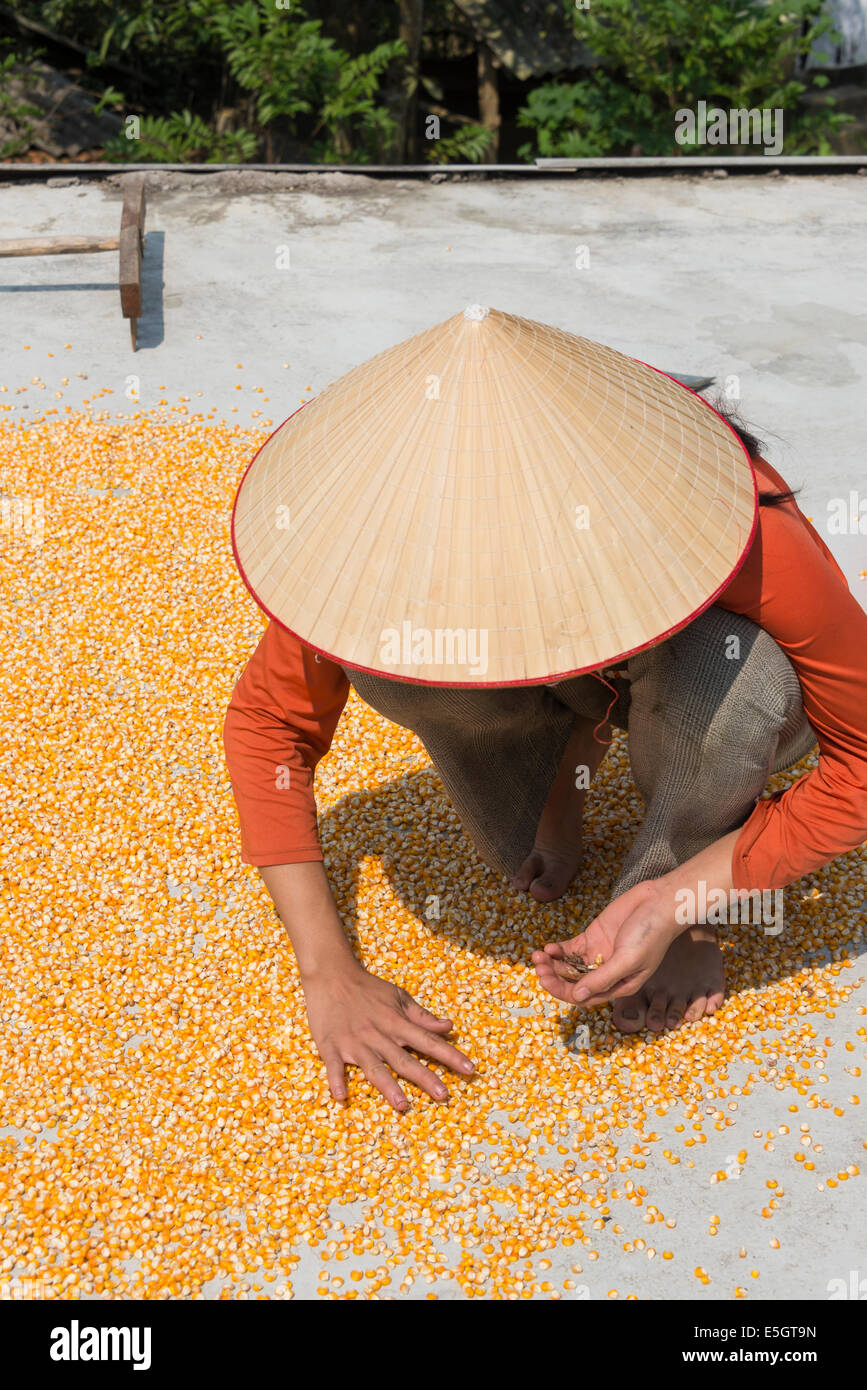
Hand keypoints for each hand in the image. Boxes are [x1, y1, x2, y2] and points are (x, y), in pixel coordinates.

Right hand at [304, 965, 474, 1111]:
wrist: (332, 975)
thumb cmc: (367, 988)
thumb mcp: (398, 996)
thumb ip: (421, 1016)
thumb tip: (448, 1026)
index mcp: (396, 1023)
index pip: (428, 1041)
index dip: (450, 1055)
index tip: (470, 1069)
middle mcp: (379, 1035)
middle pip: (404, 1059)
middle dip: (425, 1077)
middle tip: (443, 1096)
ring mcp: (354, 1042)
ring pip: (374, 1067)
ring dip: (388, 1086)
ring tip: (402, 1105)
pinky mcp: (330, 1046)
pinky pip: (333, 1065)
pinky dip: (336, 1079)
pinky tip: (340, 1096)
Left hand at [532, 879, 681, 1007]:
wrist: (658, 902)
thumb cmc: (650, 934)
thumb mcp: (627, 960)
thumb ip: (602, 978)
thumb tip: (577, 996)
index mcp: (619, 986)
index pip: (585, 997)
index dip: (563, 992)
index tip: (546, 980)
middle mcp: (606, 973)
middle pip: (574, 983)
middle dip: (554, 977)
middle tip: (539, 967)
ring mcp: (598, 955)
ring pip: (569, 966)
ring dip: (553, 964)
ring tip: (538, 956)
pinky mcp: (593, 938)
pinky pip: (571, 949)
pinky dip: (558, 950)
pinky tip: (548, 948)